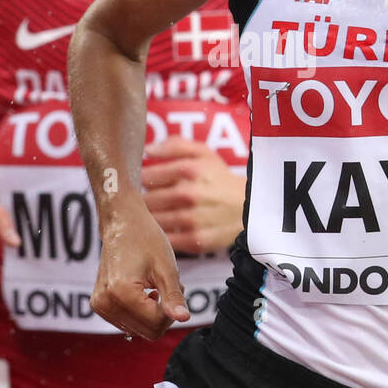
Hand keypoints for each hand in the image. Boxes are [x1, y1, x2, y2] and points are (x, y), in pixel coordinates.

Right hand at [91, 202, 190, 340]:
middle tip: (165, 286)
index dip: (172, 312)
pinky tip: (142, 291)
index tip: (177, 288)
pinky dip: (138, 311)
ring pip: (137, 329)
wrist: (121, 223)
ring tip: (153, 286)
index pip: (156, 325)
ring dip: (150, 313)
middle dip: (162, 314)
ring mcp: (100, 305)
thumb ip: (174, 297)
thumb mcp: (166, 268)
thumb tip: (183, 319)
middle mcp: (106, 303)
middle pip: (146, 331)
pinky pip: (126, 322)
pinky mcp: (98, 304)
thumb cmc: (145, 239)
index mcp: (122, 294)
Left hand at [141, 138, 245, 253]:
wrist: (249, 209)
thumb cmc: (220, 179)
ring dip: (146, 218)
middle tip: (139, 200)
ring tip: (148, 214)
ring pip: (153, 220)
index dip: (138, 180)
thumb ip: (176, 146)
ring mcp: (192, 219)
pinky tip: (161, 229)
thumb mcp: (205, 154)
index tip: (137, 183)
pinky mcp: (195, 241)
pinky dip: (158, 235)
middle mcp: (190, 194)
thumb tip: (147, 149)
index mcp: (191, 170)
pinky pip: (164, 239)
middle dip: (139, 200)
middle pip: (147, 200)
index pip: (147, 176)